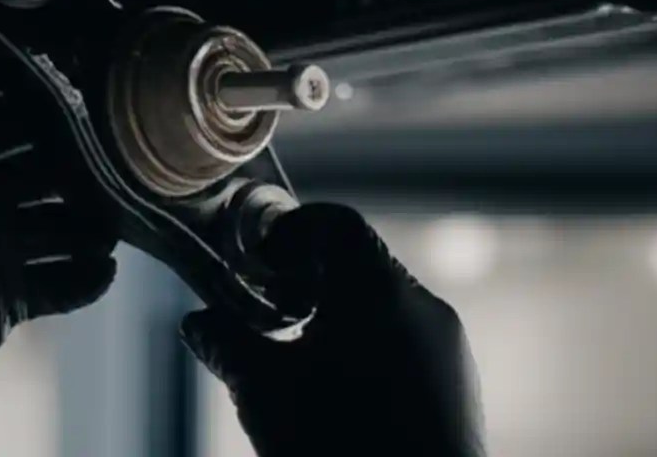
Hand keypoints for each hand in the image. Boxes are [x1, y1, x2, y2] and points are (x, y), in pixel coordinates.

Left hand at [0, 54, 116, 445]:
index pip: (13, 124)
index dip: (49, 112)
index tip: (94, 100)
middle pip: (47, 177)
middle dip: (82, 173)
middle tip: (120, 167)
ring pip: (61, 230)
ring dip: (92, 228)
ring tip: (116, 226)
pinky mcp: (8, 299)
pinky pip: (60, 285)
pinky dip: (84, 278)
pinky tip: (105, 268)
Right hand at [181, 204, 483, 456]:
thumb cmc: (340, 444)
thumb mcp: (264, 391)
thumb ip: (226, 344)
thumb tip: (199, 323)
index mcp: (376, 287)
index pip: (336, 222)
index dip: (290, 229)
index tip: (258, 262)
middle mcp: (421, 304)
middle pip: (360, 260)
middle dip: (308, 276)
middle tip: (269, 308)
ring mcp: (447, 346)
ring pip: (384, 302)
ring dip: (339, 312)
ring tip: (300, 355)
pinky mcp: (457, 385)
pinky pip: (407, 339)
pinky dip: (368, 344)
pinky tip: (339, 391)